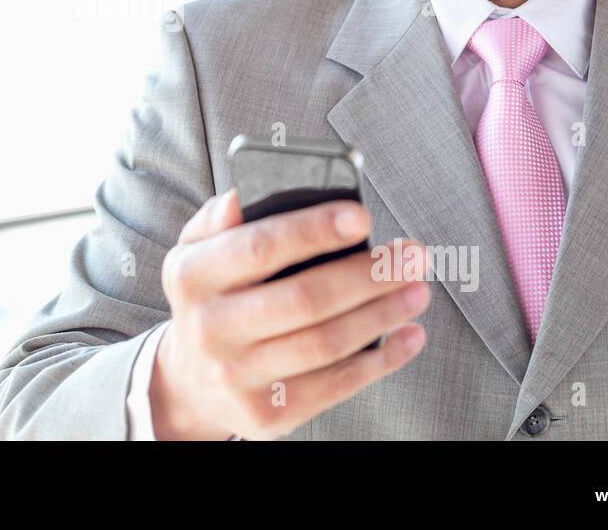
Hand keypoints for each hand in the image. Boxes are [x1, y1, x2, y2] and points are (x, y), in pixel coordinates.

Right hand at [149, 188, 429, 439]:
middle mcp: (208, 328)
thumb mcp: (198, 250)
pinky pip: (336, 385)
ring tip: (417, 290)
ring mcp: (237, 376)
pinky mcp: (268, 414)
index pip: (259, 247)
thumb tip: (246, 192)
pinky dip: (381, 359)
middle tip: (412, 256)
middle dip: (368, 275)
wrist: (192, 379)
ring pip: (326, 342)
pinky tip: (408, 335)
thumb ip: (220, 217)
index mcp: (191, 275)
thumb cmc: (213, 296)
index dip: (314, 231)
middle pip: (304, 298)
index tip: (362, 217)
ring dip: (383, 314)